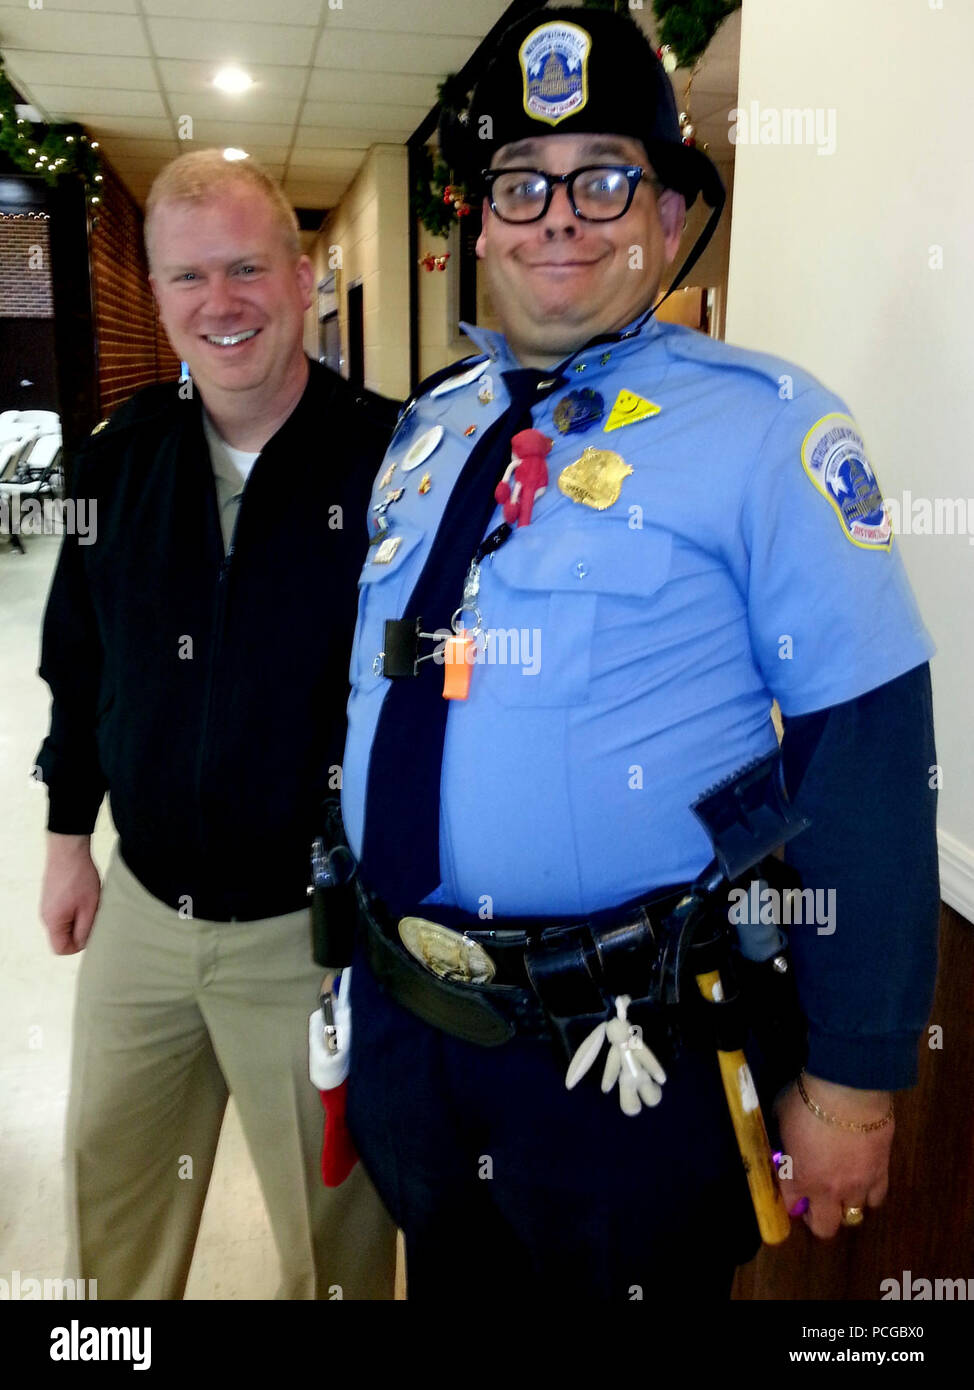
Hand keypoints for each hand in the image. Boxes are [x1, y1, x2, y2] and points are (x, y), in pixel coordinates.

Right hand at [40, 833, 100, 954]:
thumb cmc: (79, 877)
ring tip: (90, 902)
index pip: (61, 949)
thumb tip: (82, 944)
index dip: (78, 945)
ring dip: (80, 917)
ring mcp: (48, 905)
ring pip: (66, 922)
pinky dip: (77, 907)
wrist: (69, 850)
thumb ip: (85, 930)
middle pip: (63, 936)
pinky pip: (65, 910)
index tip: (92, 931)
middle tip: (94, 915)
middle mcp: (46, 916)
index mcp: (53, 922)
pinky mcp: (53, 896)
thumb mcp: (89, 908)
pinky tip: (86, 895)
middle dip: (81, 929)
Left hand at [774, 1072, 893, 1237]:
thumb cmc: (808, 1099)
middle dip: (818, 1219)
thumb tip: (784, 1138)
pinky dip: (869, 1193)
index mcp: (799, 1177)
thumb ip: (782, 1135)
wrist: (849, 1090)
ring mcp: (857, 1185)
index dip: (790, 1200)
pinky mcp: (881, 1174)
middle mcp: (828, 1190)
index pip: (791, 1205)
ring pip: (854, 1215)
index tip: (791, 1191)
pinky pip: (877, 1198)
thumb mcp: (781, 1115)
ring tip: (843, 1188)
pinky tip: (865, 1179)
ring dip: (846, 1204)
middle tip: (817, 1202)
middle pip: (825, 1228)